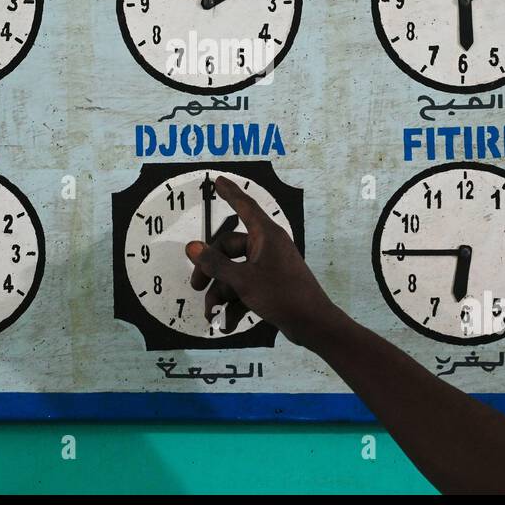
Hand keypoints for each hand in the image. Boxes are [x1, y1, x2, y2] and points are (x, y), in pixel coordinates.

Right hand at [185, 176, 341, 346]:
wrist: (312, 324)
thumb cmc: (281, 295)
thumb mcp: (243, 280)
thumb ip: (215, 264)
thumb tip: (192, 247)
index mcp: (266, 235)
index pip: (244, 206)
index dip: (230, 193)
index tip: (218, 180)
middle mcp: (267, 246)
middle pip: (229, 249)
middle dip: (210, 270)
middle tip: (195, 286)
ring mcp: (269, 266)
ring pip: (234, 273)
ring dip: (220, 293)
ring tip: (210, 314)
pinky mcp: (270, 285)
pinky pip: (245, 287)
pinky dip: (234, 304)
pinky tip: (225, 324)